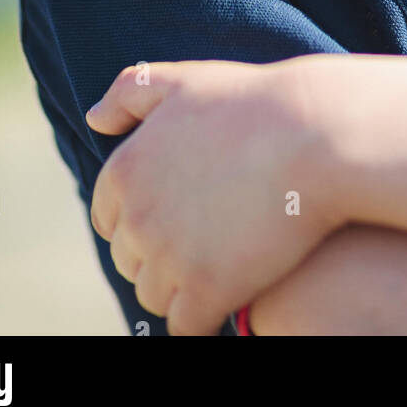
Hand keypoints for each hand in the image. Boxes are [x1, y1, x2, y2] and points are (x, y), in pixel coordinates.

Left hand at [86, 56, 346, 334]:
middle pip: (130, 262)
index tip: (179, 218)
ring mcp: (168, 257)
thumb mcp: (184, 81)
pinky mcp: (205, 290)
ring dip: (181, 291)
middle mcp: (135, 217)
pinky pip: (185, 326)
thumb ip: (129, 93)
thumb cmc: (253, 103)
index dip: (142, 221)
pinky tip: (231, 299)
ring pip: (154, 298)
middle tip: (207, 243)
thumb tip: (93, 119)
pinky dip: (203, 319)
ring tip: (221, 270)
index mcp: (124, 169)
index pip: (108, 220)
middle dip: (160, 257)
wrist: (313, 133)